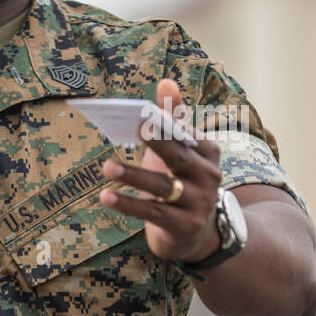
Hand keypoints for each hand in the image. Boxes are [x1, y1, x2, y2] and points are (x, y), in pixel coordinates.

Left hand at [99, 78, 222, 262]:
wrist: (196, 233)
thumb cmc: (181, 181)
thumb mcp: (179, 151)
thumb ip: (172, 118)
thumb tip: (166, 82)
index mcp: (209, 152)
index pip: (186, 134)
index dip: (166, 124)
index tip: (145, 113)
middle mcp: (209, 177)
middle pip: (179, 157)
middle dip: (158, 142)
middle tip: (137, 127)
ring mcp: (199, 203)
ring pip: (163, 187)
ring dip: (134, 175)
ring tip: (107, 166)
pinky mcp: (184, 226)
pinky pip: (153, 213)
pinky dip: (128, 204)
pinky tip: (106, 196)